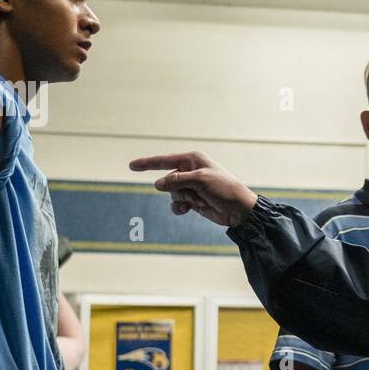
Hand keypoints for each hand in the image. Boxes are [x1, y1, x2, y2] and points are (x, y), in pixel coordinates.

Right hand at [128, 152, 257, 226]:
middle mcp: (190, 171)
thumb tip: (157, 184)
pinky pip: (175, 204)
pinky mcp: (192, 200)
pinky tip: (188, 209)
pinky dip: (180, 207)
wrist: (238, 210)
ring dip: (183, 199)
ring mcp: (190, 186)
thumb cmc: (224, 189)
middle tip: (197, 193)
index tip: (131, 166)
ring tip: (199, 201)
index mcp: (193, 159)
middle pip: (168, 181)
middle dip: (179, 190)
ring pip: (171, 194)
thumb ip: (177, 180)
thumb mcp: (200, 180)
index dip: (147, 163)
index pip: (164, 160)